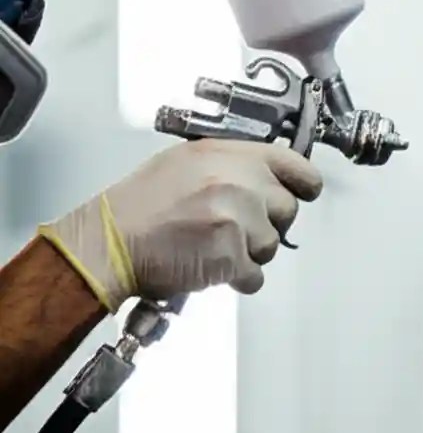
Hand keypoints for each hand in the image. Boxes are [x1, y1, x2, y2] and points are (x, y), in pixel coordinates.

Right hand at [39, 140, 322, 310]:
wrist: (108, 242)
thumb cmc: (140, 205)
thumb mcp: (187, 162)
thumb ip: (232, 164)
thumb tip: (266, 174)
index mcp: (228, 155)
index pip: (294, 166)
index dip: (304, 183)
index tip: (305, 191)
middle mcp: (238, 183)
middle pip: (287, 209)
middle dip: (266, 223)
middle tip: (230, 227)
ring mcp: (237, 220)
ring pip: (272, 245)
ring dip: (248, 252)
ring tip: (210, 244)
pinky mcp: (231, 256)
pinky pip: (255, 276)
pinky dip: (237, 278)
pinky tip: (209, 266)